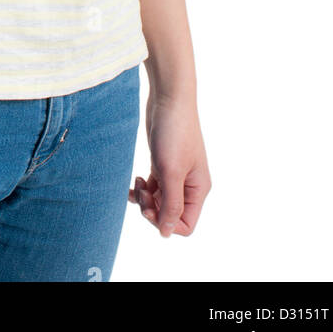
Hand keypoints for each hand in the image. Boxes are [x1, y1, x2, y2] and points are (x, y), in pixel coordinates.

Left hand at [129, 91, 210, 236]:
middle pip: (170, 215)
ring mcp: (176, 174)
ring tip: (136, 185)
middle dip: (153, 210)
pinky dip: (142, 189)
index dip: (166, 223)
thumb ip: (171, 204)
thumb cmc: (173, 133)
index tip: (150, 208)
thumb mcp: (171, 171)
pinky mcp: (163, 163)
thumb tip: (167, 233)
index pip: (185, 224)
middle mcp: (190, 184)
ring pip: (160, 202)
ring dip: (145, 199)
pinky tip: (134, 181)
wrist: (168, 98)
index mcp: (198, 189)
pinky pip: (153, 188)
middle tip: (141, 194)